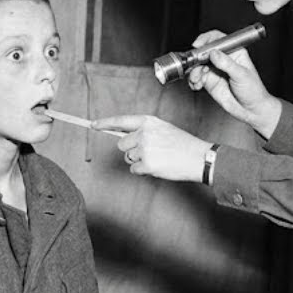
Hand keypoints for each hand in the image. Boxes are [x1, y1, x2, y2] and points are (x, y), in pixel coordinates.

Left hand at [91, 114, 210, 182]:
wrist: (199, 157)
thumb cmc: (182, 145)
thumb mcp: (162, 129)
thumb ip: (144, 131)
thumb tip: (123, 138)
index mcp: (148, 121)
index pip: (121, 121)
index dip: (105, 123)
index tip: (93, 125)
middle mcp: (144, 133)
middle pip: (122, 144)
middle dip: (131, 150)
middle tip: (150, 152)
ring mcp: (145, 148)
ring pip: (128, 158)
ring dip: (139, 161)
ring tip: (158, 158)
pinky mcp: (147, 163)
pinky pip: (134, 170)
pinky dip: (143, 171)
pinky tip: (158, 166)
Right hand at [186, 30, 281, 138]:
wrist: (251, 110)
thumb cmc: (253, 90)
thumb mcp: (241, 75)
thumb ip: (226, 63)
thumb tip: (214, 53)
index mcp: (233, 52)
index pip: (217, 39)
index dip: (206, 39)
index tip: (198, 45)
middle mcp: (222, 59)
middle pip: (203, 51)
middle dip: (196, 58)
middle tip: (194, 66)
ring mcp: (215, 70)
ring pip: (197, 65)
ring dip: (193, 72)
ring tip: (197, 80)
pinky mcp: (209, 81)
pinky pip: (196, 78)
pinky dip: (193, 81)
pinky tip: (197, 85)